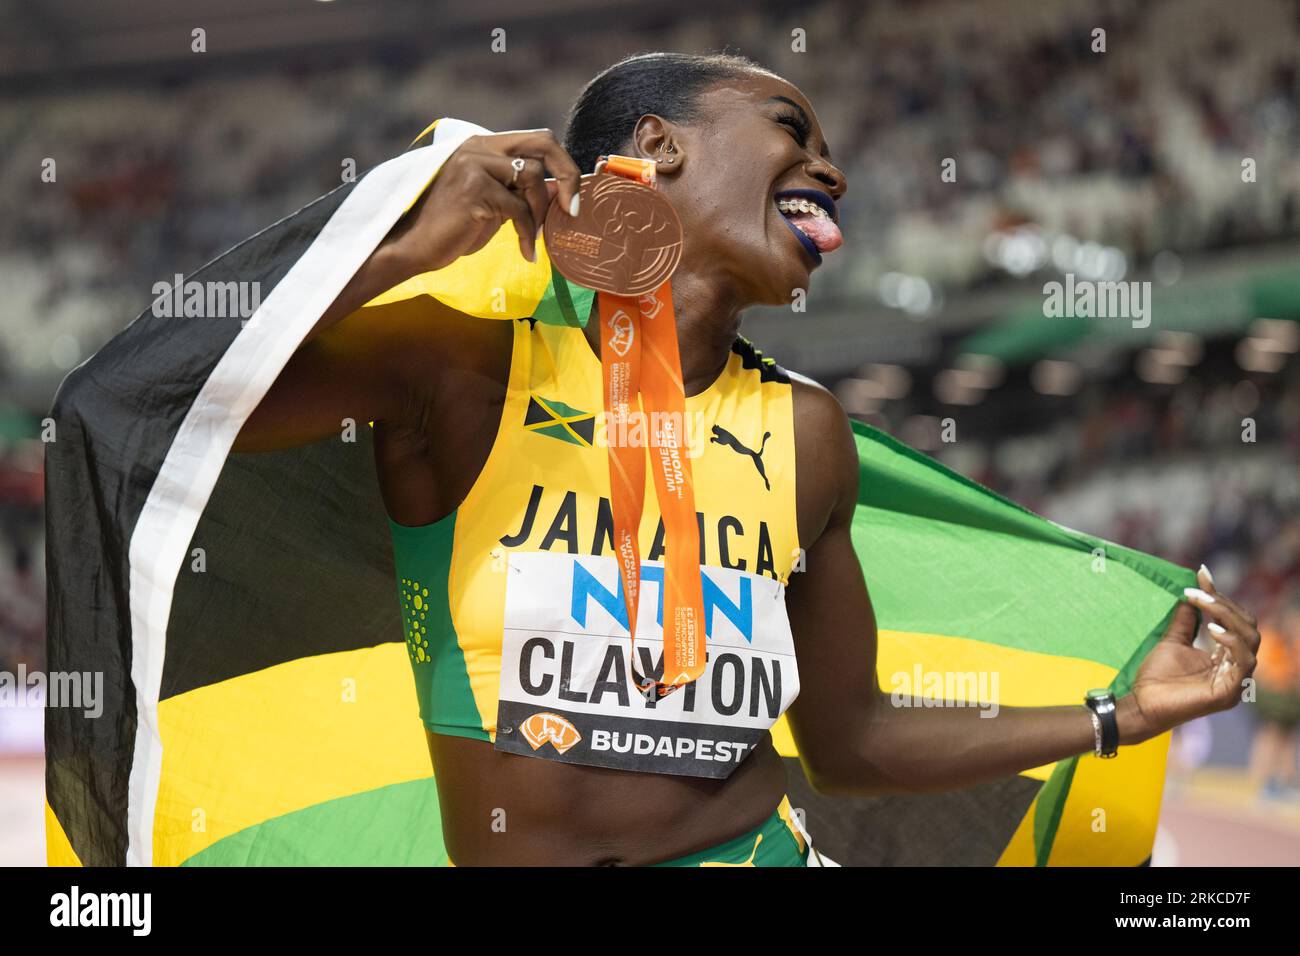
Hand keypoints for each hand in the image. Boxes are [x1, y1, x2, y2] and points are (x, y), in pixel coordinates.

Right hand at [383, 128, 581, 276]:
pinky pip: (518, 209)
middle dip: (567, 174)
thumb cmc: (452, 229)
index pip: (535, 139)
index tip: (570, 199)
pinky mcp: (474, 189)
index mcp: (482, 145)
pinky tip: (525, 253)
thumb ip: (520, 192)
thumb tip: (560, 190)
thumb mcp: (493, 205)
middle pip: (543, 142)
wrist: (411, 247)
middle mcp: (478, 147)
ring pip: (532, 177)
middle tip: (573, 208)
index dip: (561, 165)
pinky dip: (528, 234)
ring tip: (532, 238)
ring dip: (540, 212)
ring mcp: (474, 164)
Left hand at [1120, 565, 1259, 743]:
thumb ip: (1185, 619)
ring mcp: (1235, 681)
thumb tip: (1191, 593)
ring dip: (1228, 617)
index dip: (1220, 596)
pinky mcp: (1230, 692)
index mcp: (1225, 656)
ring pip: (1251, 640)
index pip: (1234, 620)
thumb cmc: (1156, 677)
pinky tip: (1213, 629)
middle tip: (1197, 593)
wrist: (1141, 703)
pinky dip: (1232, 642)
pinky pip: (1244, 662)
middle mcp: (1235, 667)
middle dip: (1224, 604)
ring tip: (1204, 605)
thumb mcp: (1172, 640)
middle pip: (1248, 627)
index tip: (1202, 574)